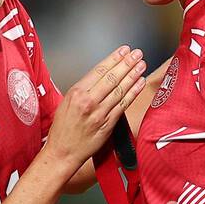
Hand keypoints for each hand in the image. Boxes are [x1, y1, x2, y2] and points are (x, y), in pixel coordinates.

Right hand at [44, 46, 146, 177]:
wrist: (62, 152)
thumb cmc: (62, 130)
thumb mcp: (66, 102)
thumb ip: (83, 90)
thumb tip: (100, 77)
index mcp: (76, 93)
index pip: (99, 70)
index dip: (114, 59)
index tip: (123, 51)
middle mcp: (88, 102)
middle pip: (112, 78)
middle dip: (127, 63)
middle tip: (137, 54)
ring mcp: (99, 113)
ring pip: (119, 90)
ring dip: (132, 75)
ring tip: (141, 65)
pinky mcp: (108, 125)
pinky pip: (123, 105)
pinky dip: (133, 93)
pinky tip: (139, 83)